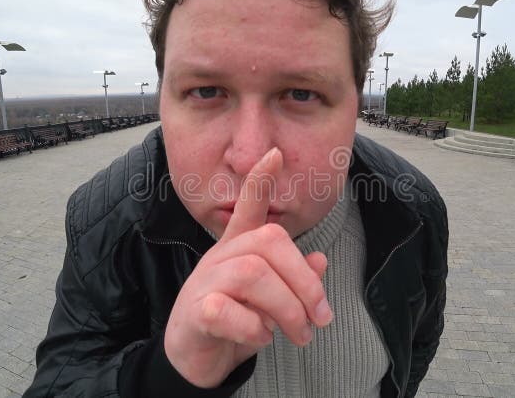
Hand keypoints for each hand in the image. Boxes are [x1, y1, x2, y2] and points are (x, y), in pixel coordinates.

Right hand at [163, 147, 332, 387]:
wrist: (195, 360)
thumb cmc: (235, 323)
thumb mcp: (271, 301)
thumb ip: (293, 280)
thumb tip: (320, 260)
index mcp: (238, 250)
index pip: (247, 207)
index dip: (260, 181)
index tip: (276, 153)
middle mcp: (219, 258)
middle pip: (268, 242)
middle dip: (304, 280)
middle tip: (320, 317)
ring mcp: (203, 283)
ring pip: (252, 275)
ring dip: (287, 308)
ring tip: (299, 334)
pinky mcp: (194, 313)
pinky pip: (226, 310)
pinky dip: (253, 328)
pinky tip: (261, 337)